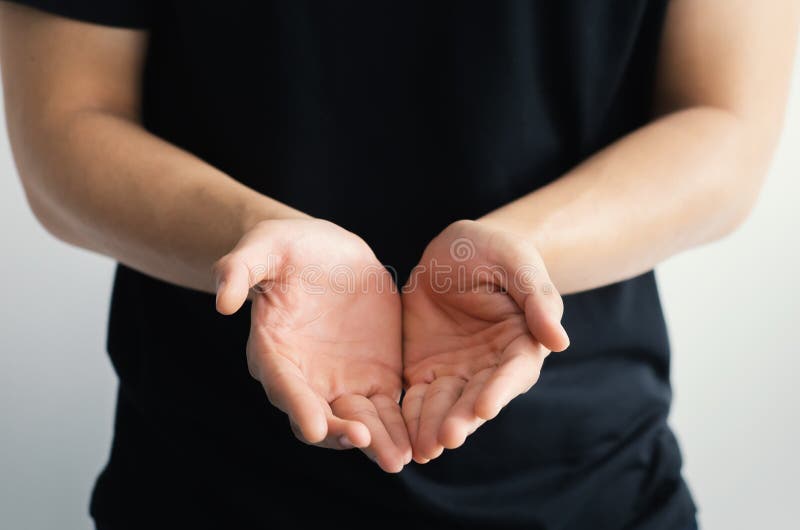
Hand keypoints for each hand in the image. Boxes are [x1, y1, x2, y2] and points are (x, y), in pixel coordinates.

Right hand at [214, 219, 410, 471]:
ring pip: (357, 420)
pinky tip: (419, 442)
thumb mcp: (262, 246)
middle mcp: (305, 377)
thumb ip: (238, 269)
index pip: (282, 384)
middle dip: (339, 432)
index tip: (313, 427)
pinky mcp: (375, 376)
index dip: (296, 405)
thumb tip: (221, 303)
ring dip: (375, 441)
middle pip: (320, 415)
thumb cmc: (285, 248)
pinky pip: (388, 407)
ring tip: (397, 458)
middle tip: (363, 441)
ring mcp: (341, 381)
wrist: (325, 253)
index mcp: (273, 350)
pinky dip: (400, 426)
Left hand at [401, 220, 569, 462]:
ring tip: (423, 449)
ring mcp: (457, 370)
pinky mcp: (425, 369)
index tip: (485, 408)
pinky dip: (409, 416)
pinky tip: (400, 435)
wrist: (455, 250)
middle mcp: (490, 365)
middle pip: (478, 397)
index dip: (500, 390)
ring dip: (435, 426)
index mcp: (521, 342)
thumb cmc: (495, 251)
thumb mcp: (517, 262)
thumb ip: (537, 298)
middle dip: (463, 419)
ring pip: (447, 404)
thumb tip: (560, 341)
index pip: (513, 372)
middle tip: (447, 438)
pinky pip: (417, 395)